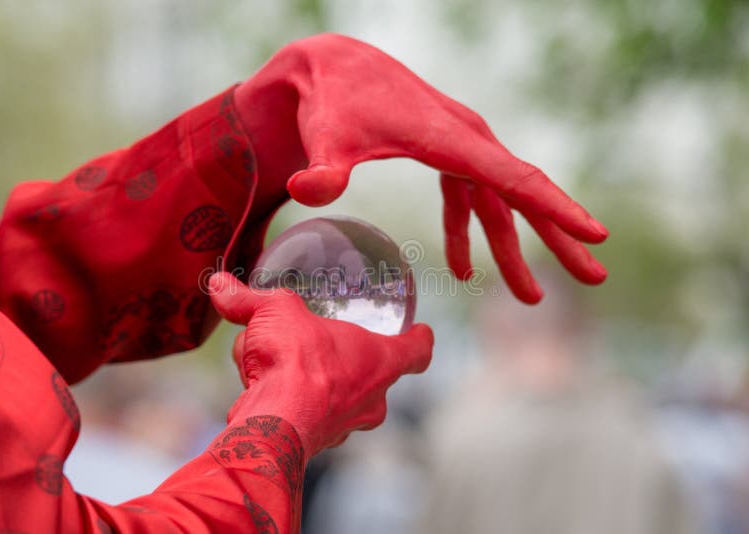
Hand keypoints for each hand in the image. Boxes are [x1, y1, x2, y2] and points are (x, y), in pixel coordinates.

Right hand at [208, 272, 432, 457]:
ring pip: (326, 391)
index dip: (419, 339)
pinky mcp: (315, 440)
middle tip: (318, 342)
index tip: (422, 332)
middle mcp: (370, 399)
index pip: (416, 351)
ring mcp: (345, 425)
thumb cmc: (295, 363)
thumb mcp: (274, 312)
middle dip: (339, 357)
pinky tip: (258, 387)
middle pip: (366, 372)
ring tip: (267, 361)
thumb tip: (219, 284)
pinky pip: (300, 409)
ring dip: (298, 374)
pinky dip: (281, 396)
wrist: (274, 423)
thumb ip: (248, 298)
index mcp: (379, 361)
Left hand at [235, 33, 607, 303]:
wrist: (332, 69)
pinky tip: (463, 269)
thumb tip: (308, 191)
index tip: (597, 236)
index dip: (557, 209)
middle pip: (524, 194)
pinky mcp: (444, 153)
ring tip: (529, 297)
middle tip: (594, 277)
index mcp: (453, 140)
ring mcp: (459, 147)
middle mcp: (467, 140)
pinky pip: (469, 199)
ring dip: (514, 250)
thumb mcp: (328, 137)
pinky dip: (470, 233)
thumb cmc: (332, 102)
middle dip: (559, 237)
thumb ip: (325, 169)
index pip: (515, 179)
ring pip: (500, 203)